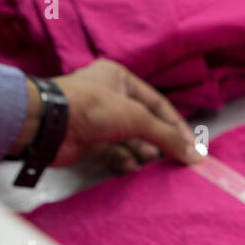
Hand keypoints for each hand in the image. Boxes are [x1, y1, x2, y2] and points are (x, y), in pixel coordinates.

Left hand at [7, 59, 202, 170]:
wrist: (48, 125)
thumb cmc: (93, 108)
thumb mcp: (137, 117)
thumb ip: (167, 136)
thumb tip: (196, 156)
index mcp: (120, 79)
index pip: (159, 104)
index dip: (177, 126)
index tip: (193, 148)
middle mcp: (110, 97)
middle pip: (146, 123)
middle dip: (160, 142)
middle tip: (175, 159)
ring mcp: (99, 120)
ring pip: (131, 139)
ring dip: (143, 152)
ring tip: (152, 162)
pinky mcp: (90, 141)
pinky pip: (115, 152)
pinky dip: (125, 160)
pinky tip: (130, 166)